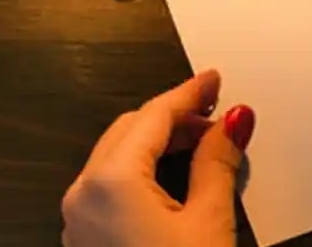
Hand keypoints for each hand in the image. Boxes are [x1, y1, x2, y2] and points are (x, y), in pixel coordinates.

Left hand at [61, 70, 255, 246]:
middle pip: (131, 131)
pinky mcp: (87, 242)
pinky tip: (177, 179)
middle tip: (216, 113)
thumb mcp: (208, 222)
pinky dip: (144, 173)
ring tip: (204, 146)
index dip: (189, 93)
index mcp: (109, 183)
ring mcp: (79, 223)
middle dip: (176, 118)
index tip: (212, 81)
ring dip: (160, 145)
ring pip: (118, 159)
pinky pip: (111, 189)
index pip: (154, 115)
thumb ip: (218, 164)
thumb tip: (232, 123)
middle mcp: (83, 198)